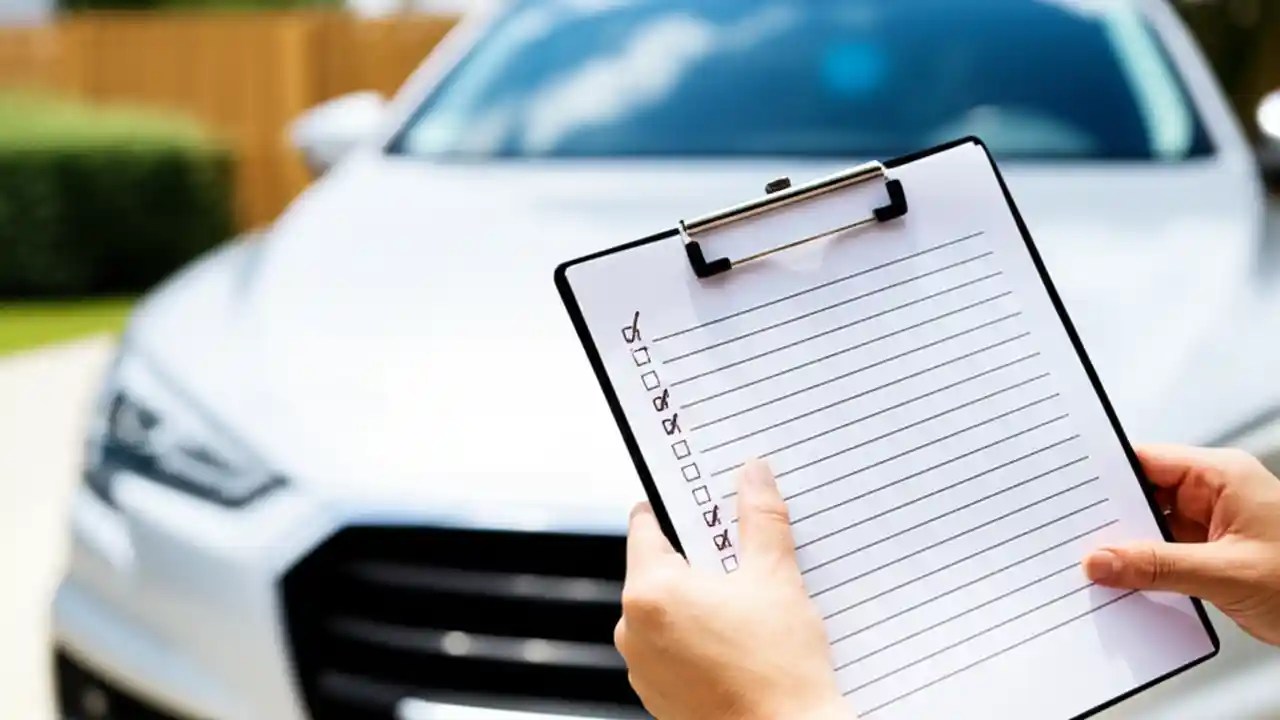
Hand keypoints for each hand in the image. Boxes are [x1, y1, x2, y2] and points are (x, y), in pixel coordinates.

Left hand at [615, 460, 851, 719]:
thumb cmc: (779, 671)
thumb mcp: (776, 579)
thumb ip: (760, 518)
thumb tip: (752, 474)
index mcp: (650, 592)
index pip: (645, 525)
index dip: (675, 507)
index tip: (701, 499)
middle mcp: (632, 630)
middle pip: (659, 569)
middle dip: (698, 558)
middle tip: (741, 553)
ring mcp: (642, 668)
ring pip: (667, 611)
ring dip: (699, 601)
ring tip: (748, 602)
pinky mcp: (658, 697)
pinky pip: (672, 649)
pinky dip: (698, 638)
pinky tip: (739, 640)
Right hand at [1083, 445, 1279, 644]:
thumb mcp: (1227, 573)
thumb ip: (1157, 566)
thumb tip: (1102, 559)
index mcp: (1222, 475)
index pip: (1146, 460)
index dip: (1104, 474)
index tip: (1069, 491)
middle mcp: (1216, 492)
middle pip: (1144, 494)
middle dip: (1113, 519)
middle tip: (1078, 539)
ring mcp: (1215, 523)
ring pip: (1153, 526)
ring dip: (1130, 547)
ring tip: (1103, 567)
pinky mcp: (1214, 552)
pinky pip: (1166, 552)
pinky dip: (1146, 567)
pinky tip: (1129, 582)